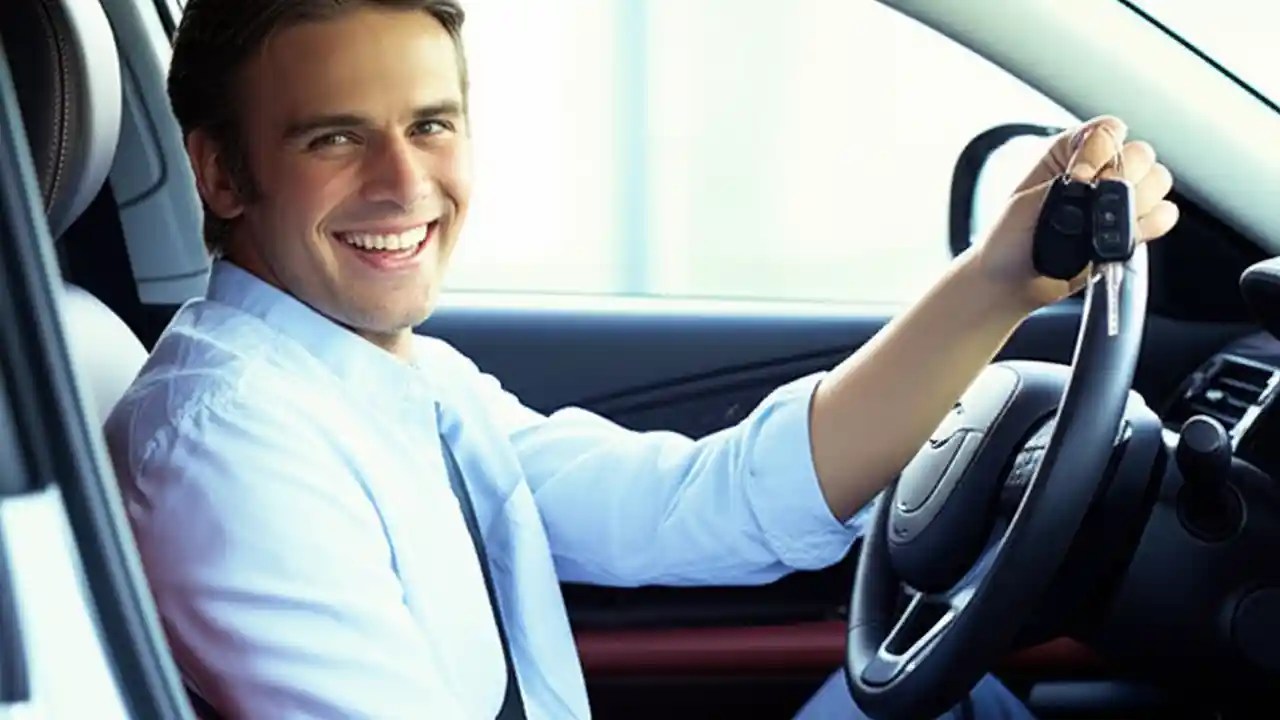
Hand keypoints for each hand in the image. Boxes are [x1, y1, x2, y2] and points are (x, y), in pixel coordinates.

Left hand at [971, 115, 1180, 310]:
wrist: (1011, 282)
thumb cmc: (1009, 238)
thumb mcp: (1026, 200)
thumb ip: (1066, 181)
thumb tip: (1099, 171)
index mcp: (1070, 154)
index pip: (1109, 130)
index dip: (1102, 150)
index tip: (1081, 175)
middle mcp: (1099, 172)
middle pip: (1142, 153)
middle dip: (1125, 175)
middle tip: (1096, 202)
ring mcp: (1117, 202)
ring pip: (1158, 181)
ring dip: (1140, 199)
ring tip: (1105, 221)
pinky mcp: (1129, 231)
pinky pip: (1164, 216)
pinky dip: (1152, 223)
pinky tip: (1126, 234)